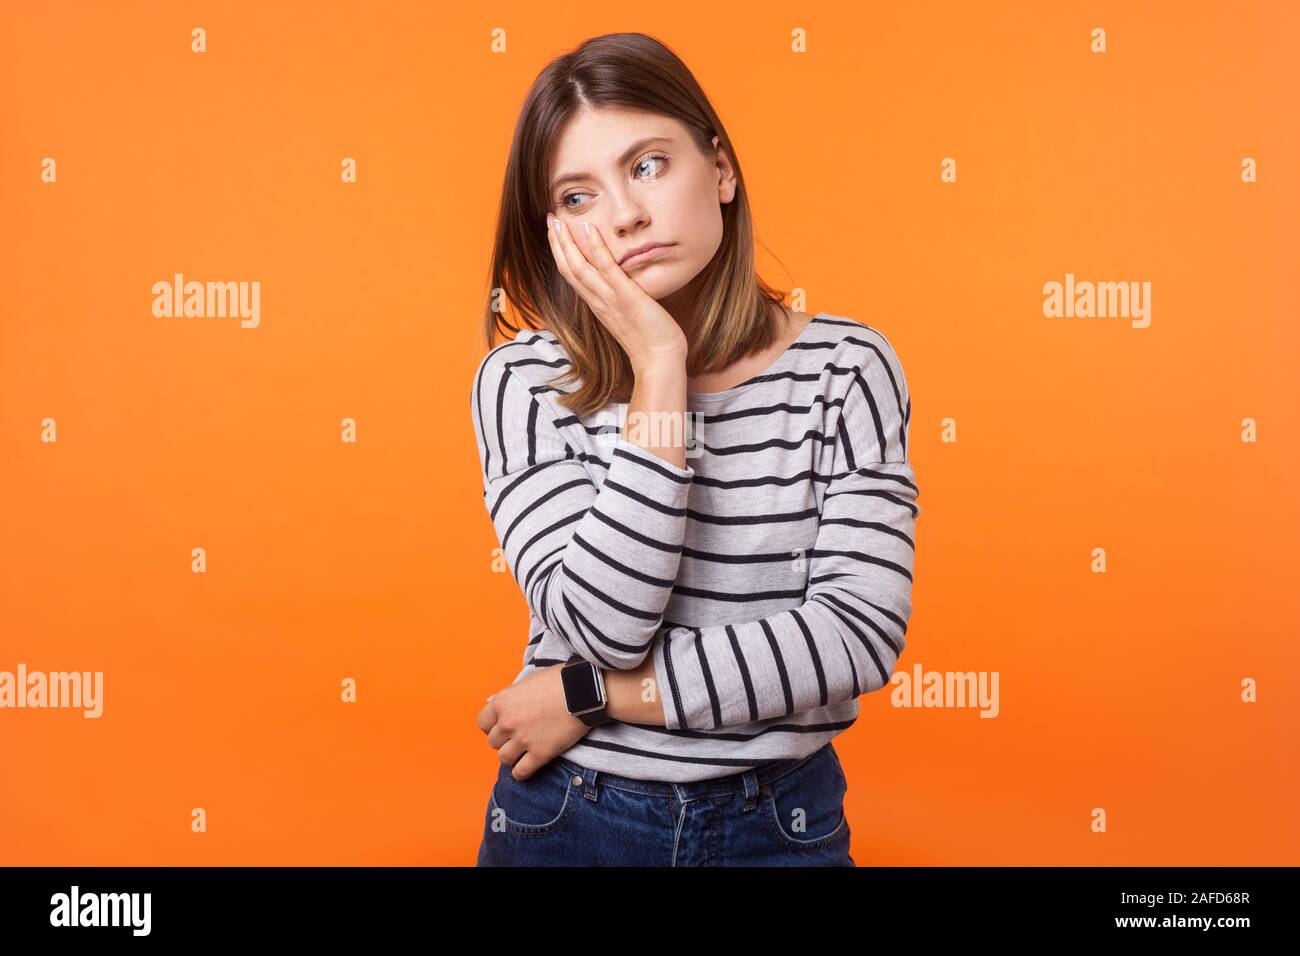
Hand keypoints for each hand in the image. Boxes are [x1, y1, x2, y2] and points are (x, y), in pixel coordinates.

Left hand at [476, 665, 591, 780]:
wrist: (584, 691)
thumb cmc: (559, 681)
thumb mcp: (528, 681)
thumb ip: (510, 695)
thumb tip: (493, 702)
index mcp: (502, 702)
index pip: (483, 723)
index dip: (492, 726)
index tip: (501, 727)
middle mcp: (508, 722)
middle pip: (493, 741)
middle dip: (504, 740)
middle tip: (516, 737)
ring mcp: (523, 739)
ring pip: (504, 758)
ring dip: (511, 756)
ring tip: (522, 752)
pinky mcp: (540, 754)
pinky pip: (521, 772)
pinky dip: (520, 773)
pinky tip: (525, 768)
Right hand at [545, 213, 686, 373]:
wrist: (660, 360)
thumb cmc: (651, 341)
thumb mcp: (630, 315)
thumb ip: (622, 300)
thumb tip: (624, 286)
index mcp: (598, 305)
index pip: (572, 276)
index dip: (561, 254)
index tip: (555, 234)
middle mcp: (598, 301)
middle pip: (568, 269)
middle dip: (556, 243)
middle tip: (549, 220)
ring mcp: (609, 299)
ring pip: (578, 267)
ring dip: (565, 242)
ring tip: (556, 220)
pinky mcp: (625, 296)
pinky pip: (606, 269)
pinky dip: (596, 248)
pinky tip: (589, 228)